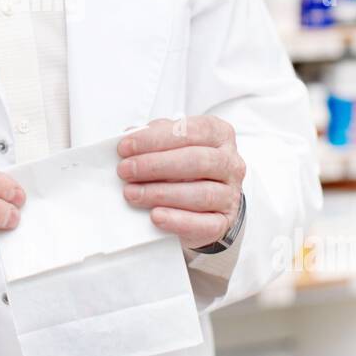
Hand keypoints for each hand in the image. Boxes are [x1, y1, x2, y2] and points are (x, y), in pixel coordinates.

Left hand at [116, 116, 244, 248]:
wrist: (202, 205)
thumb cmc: (184, 169)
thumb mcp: (171, 146)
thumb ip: (153, 137)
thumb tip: (129, 136)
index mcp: (218, 135)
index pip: (190, 131)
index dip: (155, 138)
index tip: (125, 147)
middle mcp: (230, 162)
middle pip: (196, 160)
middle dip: (155, 165)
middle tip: (125, 171)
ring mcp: (230, 194)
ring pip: (201, 193)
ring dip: (161, 193)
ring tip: (133, 194)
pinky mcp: (224, 222)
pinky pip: (205, 224)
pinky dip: (178, 221)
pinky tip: (156, 216)